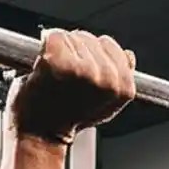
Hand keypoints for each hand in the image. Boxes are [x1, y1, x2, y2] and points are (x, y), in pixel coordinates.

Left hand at [10, 29, 135, 144]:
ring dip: (61, 50)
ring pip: (73, 37)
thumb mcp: (105, 107)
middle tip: (65, 74)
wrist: (40, 133)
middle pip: (91, 39)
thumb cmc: (67, 120)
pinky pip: (54, 35)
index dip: (94, 54)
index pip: (111, 47)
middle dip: (77, 50)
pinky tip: (44, 65)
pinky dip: (45, 44)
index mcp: (123, 88)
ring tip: (55, 74)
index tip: (82, 68)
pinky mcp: (58, 62)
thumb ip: (119, 82)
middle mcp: (106, 78)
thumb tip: (128, 56)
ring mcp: (82, 69)